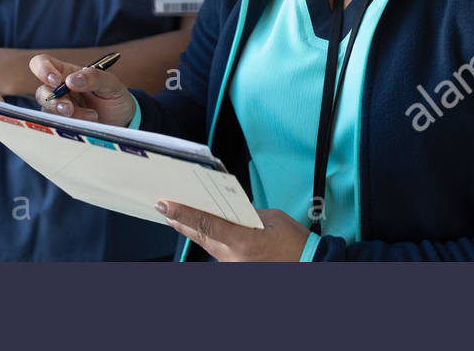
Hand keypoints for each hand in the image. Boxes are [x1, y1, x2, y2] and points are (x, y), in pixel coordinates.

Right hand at [28, 53, 136, 127]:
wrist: (123, 119)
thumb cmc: (114, 96)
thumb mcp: (111, 83)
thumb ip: (93, 77)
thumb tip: (70, 80)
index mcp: (66, 72)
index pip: (42, 63)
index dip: (43, 69)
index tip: (56, 81)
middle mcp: (59, 88)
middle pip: (42, 91)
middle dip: (54, 102)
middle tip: (69, 109)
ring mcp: (60, 107)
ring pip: (49, 110)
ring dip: (67, 115)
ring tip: (91, 115)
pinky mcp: (64, 123)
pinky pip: (58, 124)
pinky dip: (73, 123)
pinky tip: (90, 122)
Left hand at [154, 203, 311, 261]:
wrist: (310, 267)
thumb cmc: (295, 243)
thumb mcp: (272, 219)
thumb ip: (247, 213)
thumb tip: (229, 209)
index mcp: (243, 241)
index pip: (206, 224)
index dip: (183, 213)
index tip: (165, 204)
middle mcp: (233, 257)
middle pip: (199, 236)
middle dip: (180, 220)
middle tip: (163, 207)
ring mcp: (233, 266)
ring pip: (206, 245)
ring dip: (192, 230)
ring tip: (176, 215)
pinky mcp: (236, 269)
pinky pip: (217, 251)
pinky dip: (207, 239)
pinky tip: (202, 230)